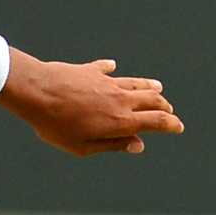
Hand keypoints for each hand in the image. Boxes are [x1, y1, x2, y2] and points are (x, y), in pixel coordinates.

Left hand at [0, 54, 182, 155]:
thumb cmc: (56, 125)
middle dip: (163, 106)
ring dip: (149, 87)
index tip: (178, 127)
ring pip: (135, 83)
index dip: (171, 124)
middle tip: (168, 110)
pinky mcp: (91, 70)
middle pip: (151, 100)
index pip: (156, 121)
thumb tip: (138, 146)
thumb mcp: (84, 147)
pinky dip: (111, 69)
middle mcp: (120, 99)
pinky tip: (112, 67)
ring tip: (157, 88)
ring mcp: (107, 82)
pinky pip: (105, 69)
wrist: (37, 92)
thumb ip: (113, 145)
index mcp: (120, 120)